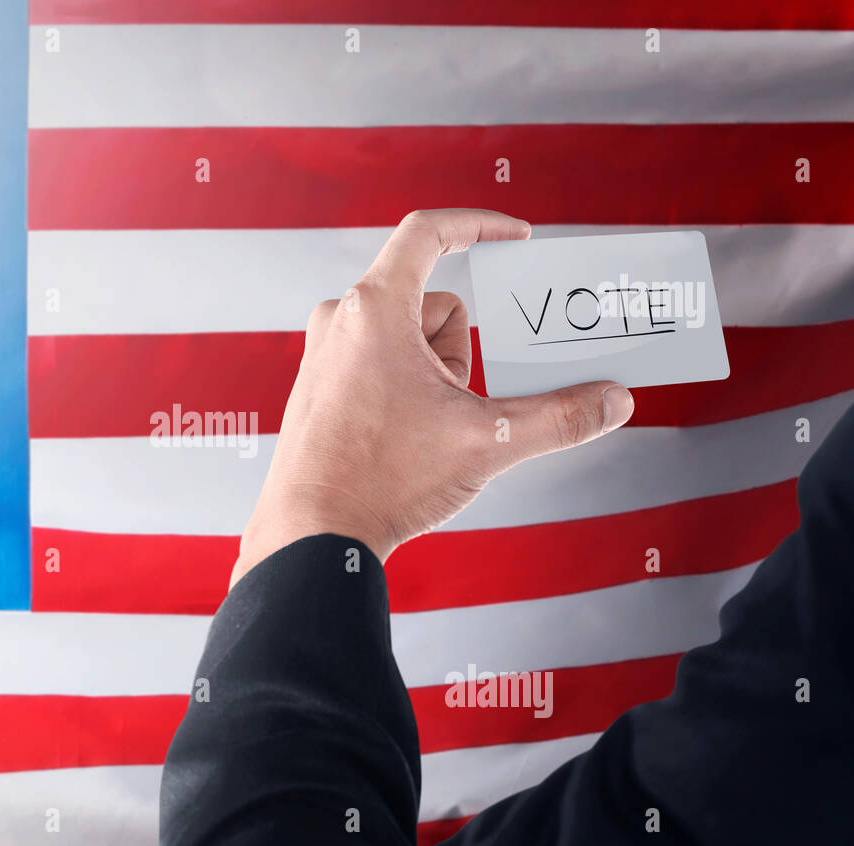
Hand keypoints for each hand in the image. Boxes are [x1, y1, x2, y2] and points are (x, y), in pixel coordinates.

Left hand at [231, 208, 634, 586]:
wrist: (313, 535)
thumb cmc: (383, 481)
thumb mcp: (487, 442)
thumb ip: (560, 417)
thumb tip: (615, 401)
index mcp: (374, 308)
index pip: (428, 232)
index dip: (480, 226)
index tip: (516, 238)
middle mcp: (340, 318)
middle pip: (432, 306)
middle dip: (460, 354)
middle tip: (451, 409)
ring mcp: (323, 352)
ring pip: (407, 340)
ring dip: (433, 376)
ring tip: (419, 432)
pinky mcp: (317, 384)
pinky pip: (379, 364)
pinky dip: (406, 389)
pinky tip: (401, 438)